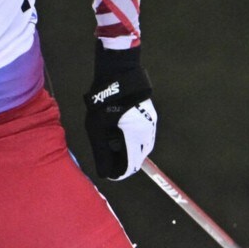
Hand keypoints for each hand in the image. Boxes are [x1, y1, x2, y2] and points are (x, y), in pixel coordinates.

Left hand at [83, 47, 156, 180]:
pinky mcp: (149, 117)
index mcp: (136, 137)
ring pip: (140, 147)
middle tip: (105, 155)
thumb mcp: (97, 128)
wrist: (118, 74)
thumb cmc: (104, 101)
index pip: (131, 166)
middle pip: (137, 158)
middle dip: (122, 161)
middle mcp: (148, 133)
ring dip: (126, 150)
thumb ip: (101, 153)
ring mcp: (151, 124)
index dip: (119, 173)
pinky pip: (142, 136)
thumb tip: (105, 174)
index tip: (107, 173)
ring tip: (109, 142)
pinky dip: (130, 139)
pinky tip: (117, 132)